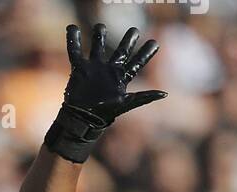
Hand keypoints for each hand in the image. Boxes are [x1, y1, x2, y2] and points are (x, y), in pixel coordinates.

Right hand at [44, 24, 164, 163]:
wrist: (82, 119)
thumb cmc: (104, 114)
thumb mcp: (126, 104)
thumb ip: (144, 97)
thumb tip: (164, 94)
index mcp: (122, 77)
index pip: (137, 62)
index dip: (146, 53)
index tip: (155, 42)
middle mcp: (109, 70)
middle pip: (121, 51)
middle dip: (128, 40)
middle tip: (134, 30)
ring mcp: (95, 68)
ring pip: (98, 47)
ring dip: (99, 36)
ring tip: (100, 26)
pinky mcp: (80, 69)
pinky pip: (75, 51)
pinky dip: (73, 40)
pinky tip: (72, 28)